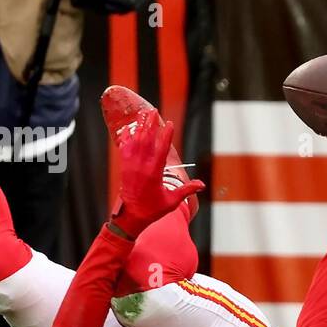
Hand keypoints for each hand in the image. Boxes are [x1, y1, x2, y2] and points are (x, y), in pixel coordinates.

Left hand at [110, 108, 203, 236]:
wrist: (131, 215)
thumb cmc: (153, 209)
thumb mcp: (172, 201)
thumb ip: (187, 191)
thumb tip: (202, 185)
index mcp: (154, 173)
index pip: (161, 150)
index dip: (166, 135)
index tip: (170, 123)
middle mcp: (142, 166)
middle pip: (146, 140)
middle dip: (150, 124)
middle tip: (154, 110)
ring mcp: (131, 165)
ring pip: (135, 141)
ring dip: (140, 126)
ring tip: (143, 114)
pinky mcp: (124, 166)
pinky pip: (125, 147)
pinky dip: (127, 136)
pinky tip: (130, 128)